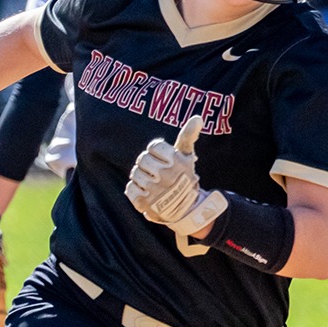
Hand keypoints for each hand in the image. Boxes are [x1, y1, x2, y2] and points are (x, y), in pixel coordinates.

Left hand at [124, 116, 227, 236]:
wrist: (185, 209)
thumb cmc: (183, 177)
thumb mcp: (187, 156)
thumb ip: (188, 135)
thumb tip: (198, 118)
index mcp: (175, 161)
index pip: (154, 146)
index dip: (157, 152)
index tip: (164, 161)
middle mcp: (165, 175)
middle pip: (142, 159)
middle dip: (147, 165)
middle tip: (156, 172)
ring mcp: (154, 190)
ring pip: (134, 173)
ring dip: (141, 177)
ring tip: (152, 183)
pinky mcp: (144, 203)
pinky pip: (129, 189)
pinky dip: (135, 190)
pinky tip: (147, 193)